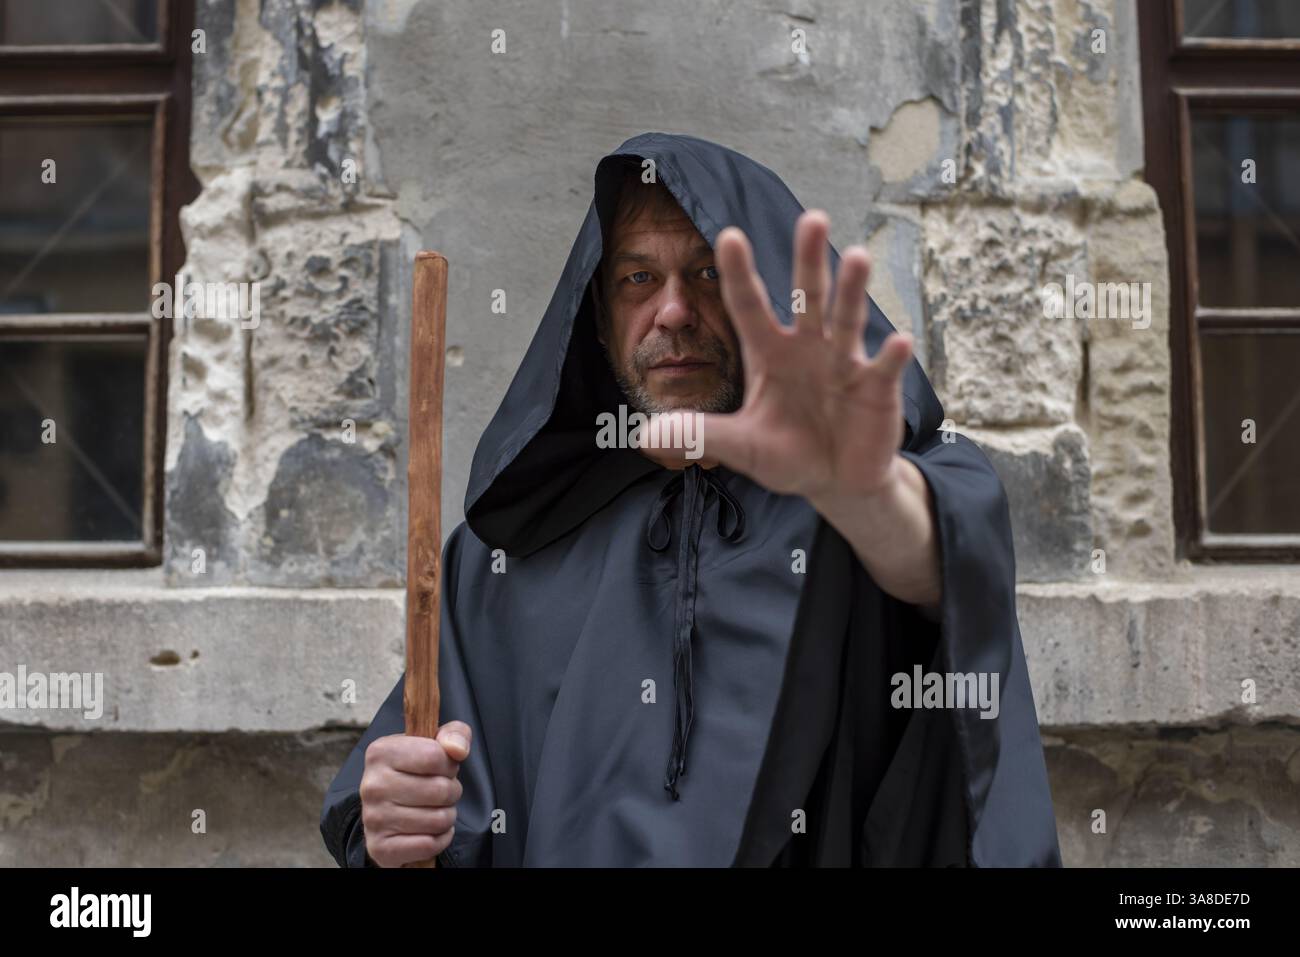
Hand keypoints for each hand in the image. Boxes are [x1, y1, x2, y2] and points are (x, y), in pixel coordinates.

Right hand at [359, 721, 470, 866]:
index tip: (441, 768)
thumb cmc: (416, 772)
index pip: (435, 756)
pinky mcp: (380, 847)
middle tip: (441, 792)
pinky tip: (429, 830)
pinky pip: (429, 845)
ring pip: (438, 819)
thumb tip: (458, 749)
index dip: (449, 764)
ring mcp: (373, 818)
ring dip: (447, 816)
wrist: (387, 811)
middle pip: (440, 790)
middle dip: (452, 792)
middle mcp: (371, 785)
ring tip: (435, 809)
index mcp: (381, 752)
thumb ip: (455, 734)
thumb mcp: (434, 743)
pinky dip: (439, 839)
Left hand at [696, 209, 913, 504]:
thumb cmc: (787, 454)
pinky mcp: (876, 388)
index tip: (728, 235)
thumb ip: (702, 435)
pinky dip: (891, 356)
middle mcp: (808, 347)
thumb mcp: (742, 447)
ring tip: (857, 257)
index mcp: (770, 352)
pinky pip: (883, 368)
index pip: (749, 304)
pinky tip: (899, 342)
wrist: (834, 481)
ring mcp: (844, 363)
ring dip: (852, 290)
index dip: (739, 273)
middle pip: (808, 295)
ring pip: (847, 319)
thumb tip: (647, 434)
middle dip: (808, 259)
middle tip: (813, 219)